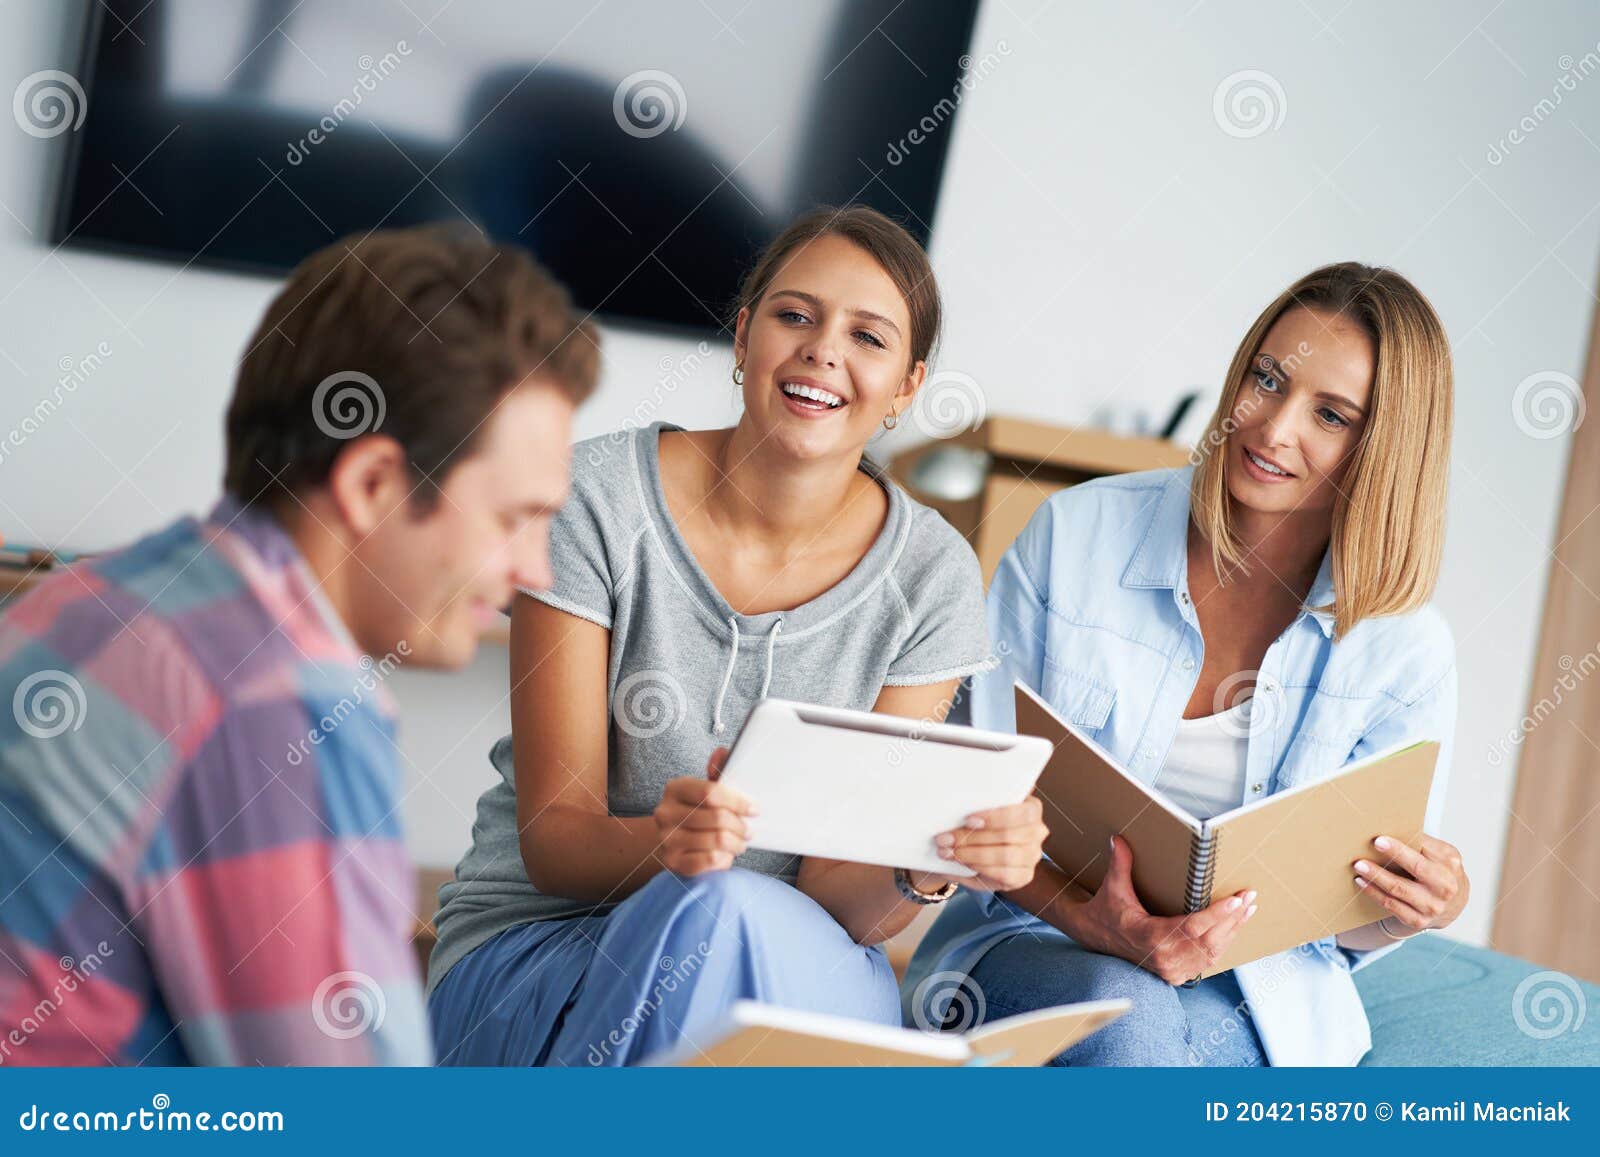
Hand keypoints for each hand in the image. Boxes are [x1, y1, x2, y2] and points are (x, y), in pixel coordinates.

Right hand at [653, 748, 756, 876]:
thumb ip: (717, 771)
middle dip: (740, 825)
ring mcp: (667, 838)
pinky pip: (709, 861)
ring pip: (716, 841)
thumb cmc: (695, 810)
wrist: (671, 838)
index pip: (711, 792)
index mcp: (675, 788)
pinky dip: (724, 858)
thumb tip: (723, 753)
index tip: (754, 809)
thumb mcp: (704, 788)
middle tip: (748, 830)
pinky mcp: (672, 861)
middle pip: (717, 818)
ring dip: (736, 843)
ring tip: (740, 842)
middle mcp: (665, 812)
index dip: (737, 801)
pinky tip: (726, 854)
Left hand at [931, 794, 1048, 892]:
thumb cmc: (979, 822)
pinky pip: (1004, 874)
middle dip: (971, 837)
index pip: (1023, 812)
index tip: (968, 820)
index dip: (996, 816)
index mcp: (1031, 808)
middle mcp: (1037, 831)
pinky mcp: (1024, 875)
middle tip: (945, 839)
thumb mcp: (980, 806)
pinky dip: (979, 868)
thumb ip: (981, 799)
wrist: (977, 849)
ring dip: (971, 854)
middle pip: (1007, 835)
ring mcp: (1032, 855)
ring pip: (1004, 855)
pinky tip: (963, 862)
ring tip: (948, 852)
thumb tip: (966, 788)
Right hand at [1070, 835, 1257, 984]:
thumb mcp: (1112, 888)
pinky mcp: (1176, 974)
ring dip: (1232, 930)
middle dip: (1232, 917)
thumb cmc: (1106, 913)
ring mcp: (1171, 970)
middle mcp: (1164, 958)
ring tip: (1248, 909)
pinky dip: (1223, 943)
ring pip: (1212, 951)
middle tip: (1248, 897)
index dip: (1217, 914)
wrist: (1095, 939)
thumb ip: (1120, 864)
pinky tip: (1234, 927)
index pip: (1192, 927)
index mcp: (1149, 937)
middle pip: (1209, 939)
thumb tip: (1119, 839)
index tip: (1236, 900)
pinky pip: (1207, 960)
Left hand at [1354, 833, 1467, 932]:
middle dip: (1393, 856)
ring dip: (1376, 876)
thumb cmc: (1441, 872)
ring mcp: (1433, 906)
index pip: (1425, 851)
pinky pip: (1391, 905)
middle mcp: (1445, 887)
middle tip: (1372, 847)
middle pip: (1416, 868)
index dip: (1401, 846)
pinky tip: (1362, 882)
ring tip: (1359, 866)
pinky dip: (1374, 893)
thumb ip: (1422, 844)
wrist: (1454, 904)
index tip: (1380, 839)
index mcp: (1450, 864)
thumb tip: (1389, 828)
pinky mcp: (1419, 920)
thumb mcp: (1441, 855)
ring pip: (1399, 889)